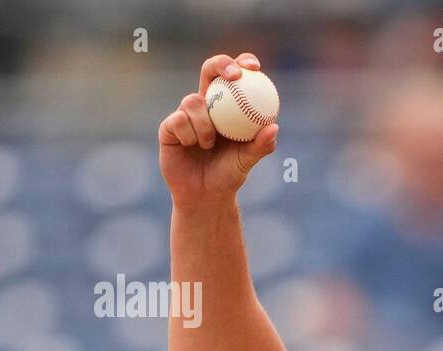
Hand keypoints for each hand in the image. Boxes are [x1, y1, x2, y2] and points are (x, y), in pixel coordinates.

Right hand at [158, 53, 276, 208]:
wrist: (205, 195)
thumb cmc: (229, 174)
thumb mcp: (248, 160)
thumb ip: (261, 145)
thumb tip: (274, 127)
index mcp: (227, 106)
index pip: (233, 76)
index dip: (241, 63)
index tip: (254, 67)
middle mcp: (206, 104)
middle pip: (209, 70)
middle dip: (220, 64)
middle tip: (234, 76)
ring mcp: (185, 113)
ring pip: (193, 101)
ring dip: (205, 124)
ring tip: (209, 145)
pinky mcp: (169, 126)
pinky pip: (178, 120)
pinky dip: (189, 134)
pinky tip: (193, 147)